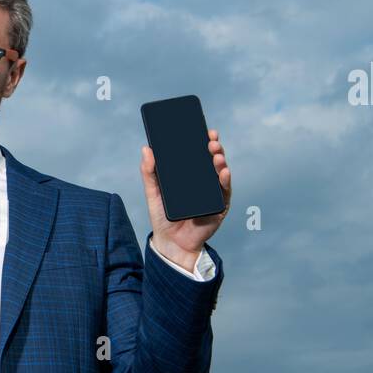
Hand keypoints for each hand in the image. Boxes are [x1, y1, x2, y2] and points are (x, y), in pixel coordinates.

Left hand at [140, 129, 230, 270]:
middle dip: (214, 148)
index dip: (204, 141)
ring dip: (221, 161)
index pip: (199, 154)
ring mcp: (213, 193)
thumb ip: (149, 172)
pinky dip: (225, 180)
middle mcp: (205, 181)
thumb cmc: (163, 217)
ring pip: (221, 172)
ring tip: (216, 155)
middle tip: (211, 140)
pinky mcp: (219, 206)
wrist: (171, 243)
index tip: (205, 129)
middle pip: (212, 160)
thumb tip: (146, 148)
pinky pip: (224, 191)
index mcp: (191, 175)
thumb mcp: (153, 192)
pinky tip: (223, 172)